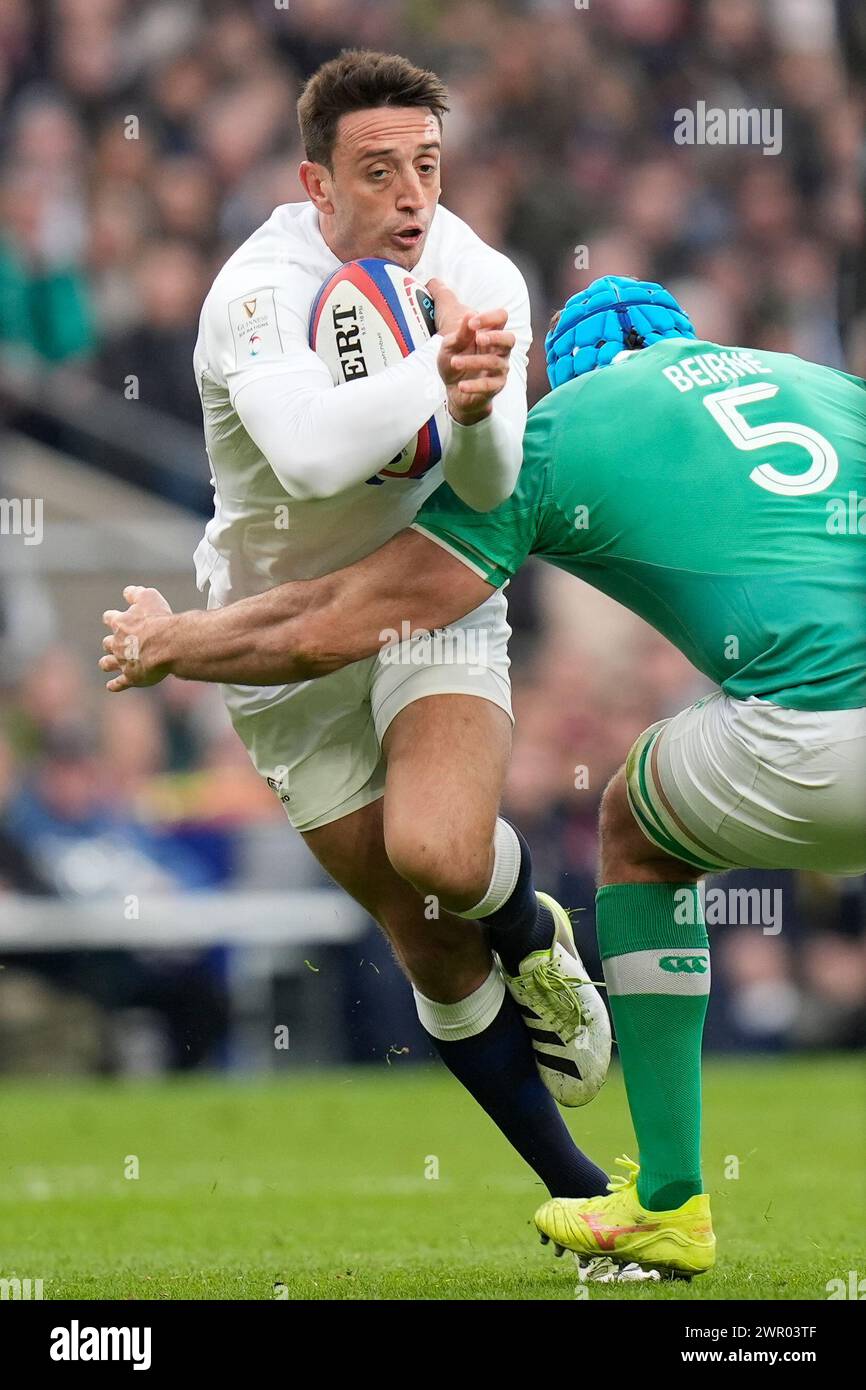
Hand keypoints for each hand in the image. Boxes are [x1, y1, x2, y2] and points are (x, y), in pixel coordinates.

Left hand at [100, 585, 173, 691]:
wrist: (165, 645)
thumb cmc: (158, 620)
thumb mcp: (149, 598)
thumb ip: (136, 593)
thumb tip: (128, 591)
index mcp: (121, 623)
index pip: (110, 618)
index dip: (113, 618)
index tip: (114, 618)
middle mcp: (118, 643)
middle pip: (107, 643)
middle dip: (110, 643)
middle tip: (114, 643)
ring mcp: (123, 661)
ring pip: (108, 663)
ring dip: (107, 663)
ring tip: (106, 664)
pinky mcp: (131, 677)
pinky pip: (119, 683)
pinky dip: (115, 685)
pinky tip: (111, 686)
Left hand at [435, 306, 514, 424]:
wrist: (452, 389)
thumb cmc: (454, 361)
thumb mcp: (450, 346)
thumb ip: (460, 333)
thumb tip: (470, 314)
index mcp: (490, 334)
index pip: (501, 317)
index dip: (490, 317)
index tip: (471, 323)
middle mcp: (499, 350)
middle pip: (510, 339)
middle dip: (496, 337)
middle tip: (478, 339)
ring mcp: (500, 368)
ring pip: (494, 362)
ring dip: (473, 361)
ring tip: (454, 362)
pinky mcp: (496, 386)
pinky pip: (489, 385)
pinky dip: (474, 385)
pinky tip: (461, 386)